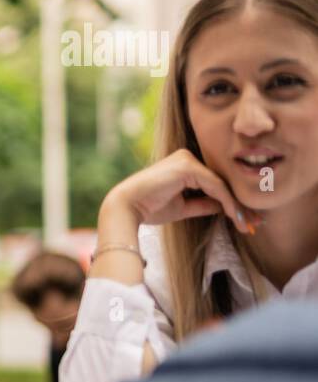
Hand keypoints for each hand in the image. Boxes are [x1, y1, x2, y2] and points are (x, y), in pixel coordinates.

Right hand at [106, 148, 262, 232]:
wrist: (126, 208)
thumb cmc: (148, 208)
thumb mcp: (183, 207)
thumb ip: (204, 204)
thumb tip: (226, 207)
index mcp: (184, 164)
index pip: (215, 183)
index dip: (232, 202)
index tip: (247, 220)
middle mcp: (187, 157)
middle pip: (221, 182)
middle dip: (240, 204)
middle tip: (256, 223)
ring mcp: (187, 159)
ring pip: (221, 185)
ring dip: (238, 206)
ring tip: (250, 225)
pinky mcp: (187, 167)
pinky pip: (215, 186)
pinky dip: (228, 203)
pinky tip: (237, 218)